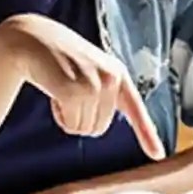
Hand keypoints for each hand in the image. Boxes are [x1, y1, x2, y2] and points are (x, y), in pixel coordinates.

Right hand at [0, 14, 164, 160]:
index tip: (157, 155)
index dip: (147, 134)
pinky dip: (58, 115)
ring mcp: (93, 84)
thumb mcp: (91, 71)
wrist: (35, 38)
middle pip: (100, 128)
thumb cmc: (62, 60)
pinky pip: (69, 124)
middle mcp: (111, 78)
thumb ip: (104, 93)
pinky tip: (54, 93)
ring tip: (62, 90)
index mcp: (119, 74)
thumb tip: (100, 126)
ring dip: (68, 117)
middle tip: (70, 95)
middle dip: (81, 119)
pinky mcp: (73, 91)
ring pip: (84, 128)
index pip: (136, 108)